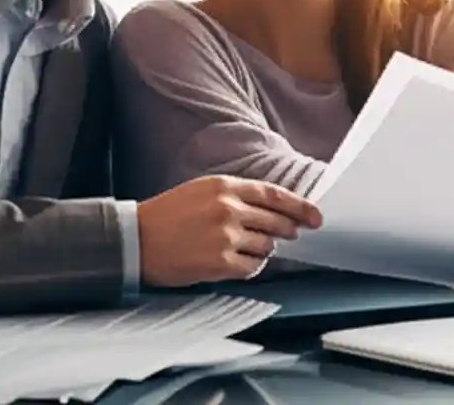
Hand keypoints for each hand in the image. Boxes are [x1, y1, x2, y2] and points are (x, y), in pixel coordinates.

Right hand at [136, 175, 322, 286]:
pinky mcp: (220, 262)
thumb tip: (272, 210)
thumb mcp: (201, 191)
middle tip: (292, 234)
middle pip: (276, 221)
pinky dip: (250, 266)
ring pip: (266, 246)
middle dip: (288, 230)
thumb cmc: (168, 215)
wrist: (137, 240)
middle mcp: (228, 209)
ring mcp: (226, 236)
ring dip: (262, 249)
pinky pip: (252, 267)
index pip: (274, 196)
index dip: (299, 207)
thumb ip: (235, 195)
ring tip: (242, 247)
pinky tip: (236, 262)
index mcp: (224, 187)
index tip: (315, 216)